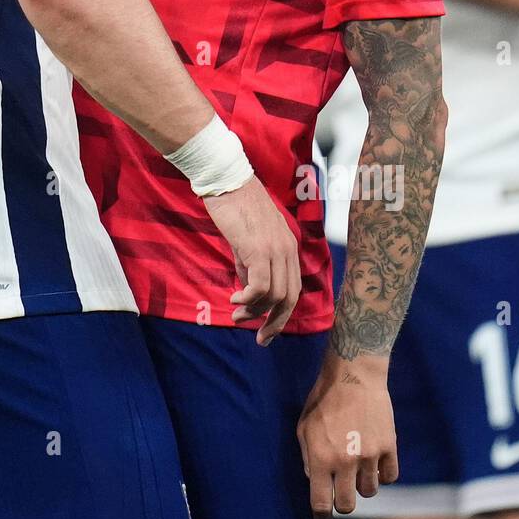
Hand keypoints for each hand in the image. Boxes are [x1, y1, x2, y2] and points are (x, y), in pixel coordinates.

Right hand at [203, 175, 300, 342]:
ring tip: (236, 314)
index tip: (266, 330)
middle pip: (290, 298)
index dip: (282, 314)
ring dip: (254, 312)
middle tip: (260, 338)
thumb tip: (247, 290)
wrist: (225, 180)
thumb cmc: (233, 205)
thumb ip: (250, 263)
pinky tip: (234, 300)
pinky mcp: (259, 250)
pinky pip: (261, 286)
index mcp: (288, 246)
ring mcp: (276, 249)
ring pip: (275, 295)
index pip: (293, 289)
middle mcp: (287, 249)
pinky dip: (249, 300)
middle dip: (275, 323)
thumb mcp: (246, 239)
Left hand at [296, 353, 396, 518]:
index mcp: (319, 457)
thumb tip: (314, 480)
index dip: (321, 517)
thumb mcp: (303, 427)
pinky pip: (389, 476)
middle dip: (342, 504)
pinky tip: (374, 463)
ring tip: (356, 469)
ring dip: (362, 485)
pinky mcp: (389, 447)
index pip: (320, 502)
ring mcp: (369, 455)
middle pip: (347, 505)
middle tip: (340, 496)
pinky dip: (382, 474)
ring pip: (369, 492)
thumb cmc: (323, 400)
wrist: (353, 376)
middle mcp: (344, 461)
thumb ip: (306, 457)